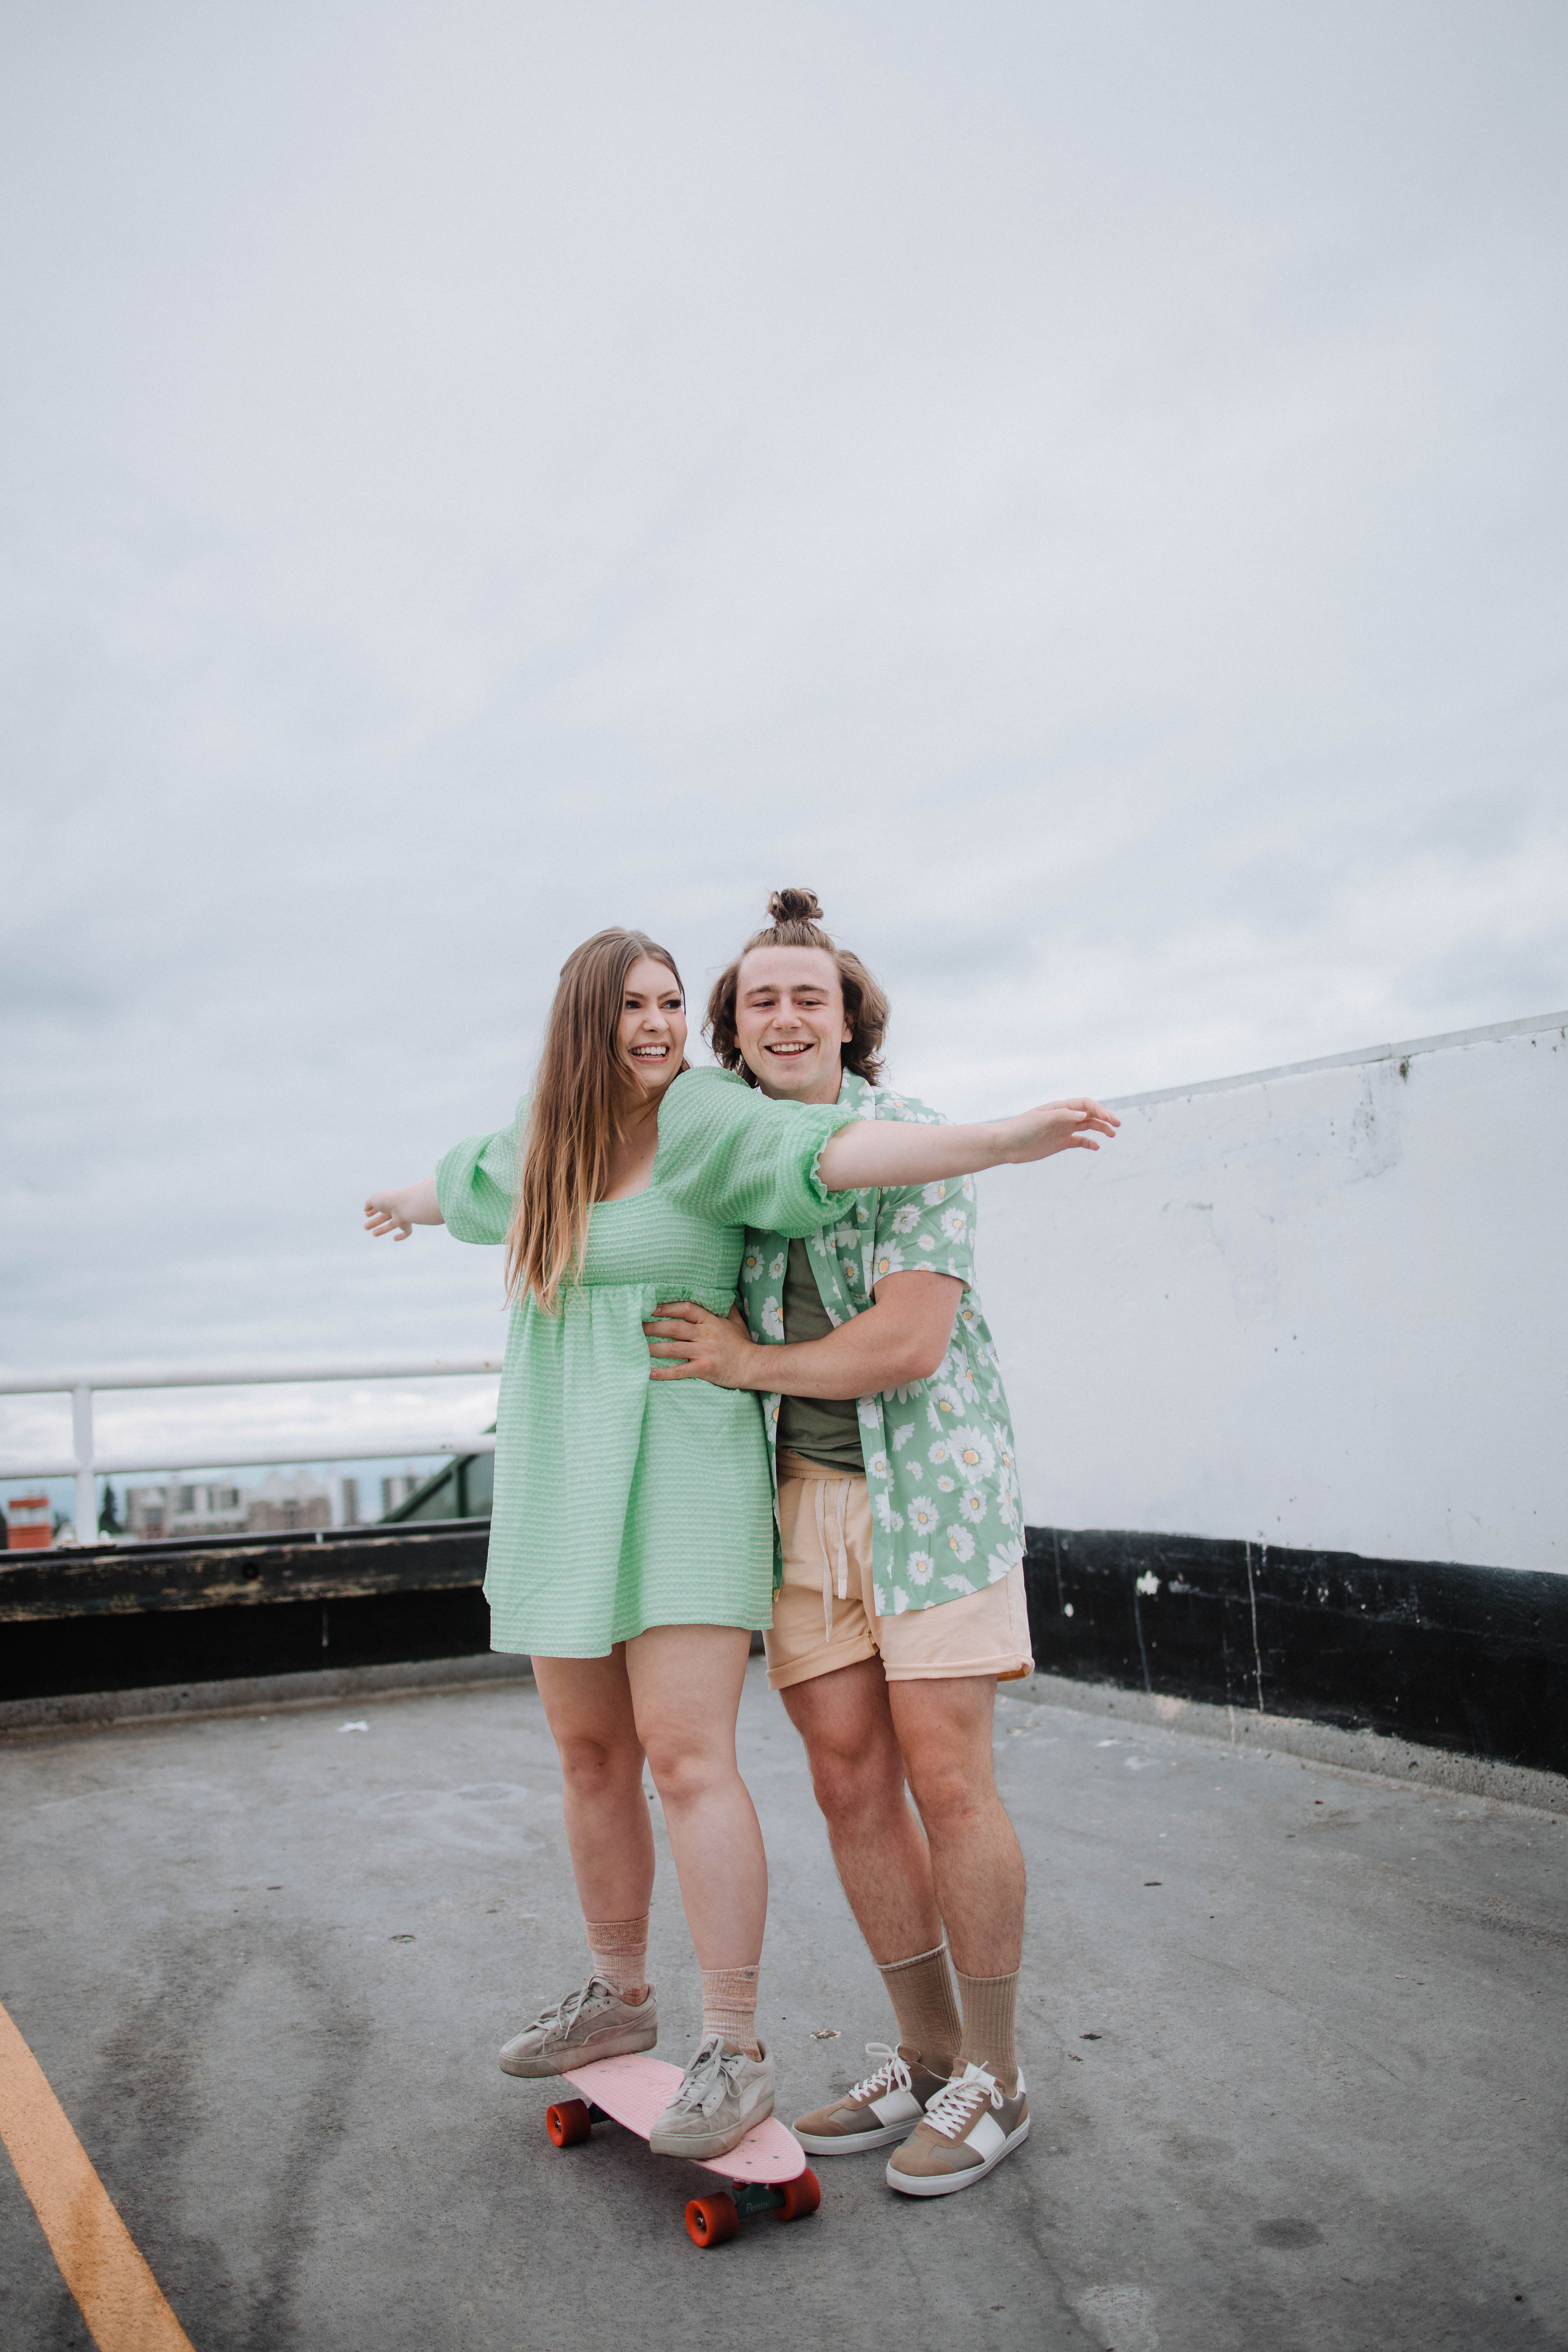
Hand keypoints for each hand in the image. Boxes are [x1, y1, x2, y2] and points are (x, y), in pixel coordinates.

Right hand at [365, 1188, 415, 1239]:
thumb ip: (368, 1203)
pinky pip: (407, 1231)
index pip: (381, 1206)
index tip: (366, 1214)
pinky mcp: (407, 1224)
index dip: (373, 1210)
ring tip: (373, 1233)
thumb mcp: (373, 1199)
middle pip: (385, 1217)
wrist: (403, 1205)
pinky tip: (394, 1238)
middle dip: (375, 1222)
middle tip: (365, 1227)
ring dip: (383, 1229)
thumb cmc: (388, 1200)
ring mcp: (402, 1216)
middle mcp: (396, 1208)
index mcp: (390, 1200)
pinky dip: (401, 1236)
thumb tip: (366, 1209)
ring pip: (392, 1225)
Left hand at [645, 1300, 756, 1385]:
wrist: (753, 1366)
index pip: (687, 1309)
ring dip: (652, 1348)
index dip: (668, 1307)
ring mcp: (704, 1352)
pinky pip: (680, 1371)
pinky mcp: (704, 1369)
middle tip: (636, 1326)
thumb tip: (722, 1294)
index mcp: (711, 1322)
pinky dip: (663, 1373)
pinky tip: (649, 1373)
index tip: (652, 1307)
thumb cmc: (742, 1344)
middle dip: (653, 1327)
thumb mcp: (735, 1322)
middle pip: (674, 1328)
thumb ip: (726, 1308)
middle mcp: (706, 1335)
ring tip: (636, 1347)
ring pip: (673, 1348)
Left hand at [995, 1099, 1119, 1162]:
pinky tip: (1096, 1147)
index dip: (1099, 1109)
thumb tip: (1084, 1114)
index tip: (1108, 1118)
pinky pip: (1079, 1141)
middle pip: (1089, 1114)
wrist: (1006, 1145)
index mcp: (1060, 1108)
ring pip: (1087, 1126)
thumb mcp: (1042, 1120)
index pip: (1085, 1104)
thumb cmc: (1021, 1129)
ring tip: (1112, 1135)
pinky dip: (1089, 1143)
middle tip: (1117, 1125)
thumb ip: (1063, 1116)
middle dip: (1105, 1117)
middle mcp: (1064, 1117)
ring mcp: (1063, 1130)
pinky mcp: (1060, 1143)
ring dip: (1101, 1129)